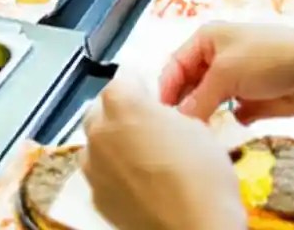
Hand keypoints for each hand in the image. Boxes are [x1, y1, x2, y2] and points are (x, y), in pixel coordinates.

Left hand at [83, 75, 247, 229]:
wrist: (194, 228)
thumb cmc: (201, 173)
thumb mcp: (195, 126)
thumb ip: (165, 112)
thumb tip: (157, 115)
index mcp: (123, 103)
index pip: (125, 79)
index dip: (143, 87)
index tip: (155, 97)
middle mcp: (99, 130)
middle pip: (102, 109)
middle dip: (121, 112)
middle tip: (148, 125)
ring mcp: (92, 166)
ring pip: (97, 142)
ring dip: (114, 142)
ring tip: (143, 156)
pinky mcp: (95, 196)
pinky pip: (101, 173)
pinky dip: (114, 172)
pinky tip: (139, 182)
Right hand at [160, 23, 293, 122]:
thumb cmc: (267, 60)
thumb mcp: (226, 75)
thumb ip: (198, 100)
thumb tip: (179, 122)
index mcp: (207, 39)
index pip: (175, 65)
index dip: (166, 90)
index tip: (161, 117)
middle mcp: (218, 55)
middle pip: (190, 84)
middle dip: (185, 104)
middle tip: (179, 130)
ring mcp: (236, 77)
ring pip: (208, 99)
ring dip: (204, 114)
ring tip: (198, 133)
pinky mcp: (252, 97)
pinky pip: (229, 111)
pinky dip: (227, 118)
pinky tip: (226, 127)